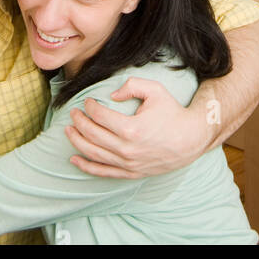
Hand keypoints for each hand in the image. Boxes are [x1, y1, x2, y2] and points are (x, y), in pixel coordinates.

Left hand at [65, 77, 206, 178]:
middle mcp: (126, 149)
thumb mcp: (155, 90)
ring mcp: (128, 163)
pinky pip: (103, 172)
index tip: (87, 101)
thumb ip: (132, 85)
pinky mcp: (130, 173)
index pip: (100, 116)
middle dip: (79, 122)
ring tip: (68, 131)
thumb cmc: (172, 112)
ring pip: (94, 154)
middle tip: (73, 113)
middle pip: (92, 135)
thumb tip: (111, 95)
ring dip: (77, 142)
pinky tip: (74, 158)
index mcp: (131, 128)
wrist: (190, 139)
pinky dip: (86, 166)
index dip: (90, 107)